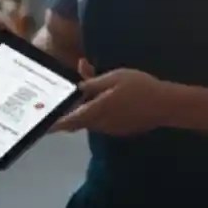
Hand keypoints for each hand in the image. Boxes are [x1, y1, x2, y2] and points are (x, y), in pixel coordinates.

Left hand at [52, 59, 174, 136]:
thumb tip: (76, 87)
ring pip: (90, 121)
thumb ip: (93, 83)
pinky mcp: (120, 130)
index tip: (42, 126)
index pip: (69, 120)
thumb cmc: (139, 87)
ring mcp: (110, 129)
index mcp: (96, 111)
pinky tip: (106, 98)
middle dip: (70, 112)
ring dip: (85, 109)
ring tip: (88, 90)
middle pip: (78, 121)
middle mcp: (100, 124)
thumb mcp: (114, 78)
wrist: (165, 104)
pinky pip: (102, 121)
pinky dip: (98, 112)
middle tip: (62, 101)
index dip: (54, 124)